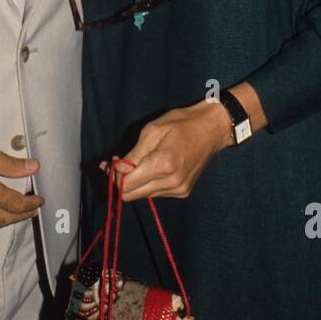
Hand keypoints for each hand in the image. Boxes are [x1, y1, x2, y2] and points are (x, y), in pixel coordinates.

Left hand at [102, 100, 231, 201]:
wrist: (211, 129)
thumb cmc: (180, 123)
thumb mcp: (152, 131)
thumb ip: (133, 155)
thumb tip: (116, 171)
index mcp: (162, 165)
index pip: (126, 184)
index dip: (112, 176)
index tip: (108, 163)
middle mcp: (171, 183)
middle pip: (131, 196)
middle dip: (120, 181)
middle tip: (117, 164)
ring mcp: (178, 190)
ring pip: (142, 195)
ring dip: (135, 183)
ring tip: (137, 163)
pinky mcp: (183, 192)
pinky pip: (156, 193)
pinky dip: (149, 183)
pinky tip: (153, 168)